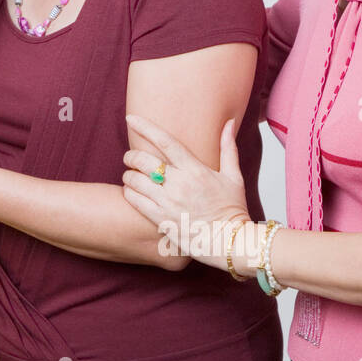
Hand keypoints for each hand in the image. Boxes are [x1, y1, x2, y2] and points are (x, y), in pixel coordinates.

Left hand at [121, 115, 249, 270]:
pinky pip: (134, 200)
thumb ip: (227, 148)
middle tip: (130, 157)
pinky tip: (132, 191)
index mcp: (195, 169)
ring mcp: (168, 202)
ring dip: (128, 174)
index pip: (165, 141)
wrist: (230, 242)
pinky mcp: (160, 219)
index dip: (145, 127)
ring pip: (134, 180)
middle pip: (142, 160)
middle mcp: (179, 184)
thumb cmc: (233, 208)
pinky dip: (129, 192)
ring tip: (131, 175)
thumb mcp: (233, 176)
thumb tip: (228, 122)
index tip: (131, 119)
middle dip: (131, 155)